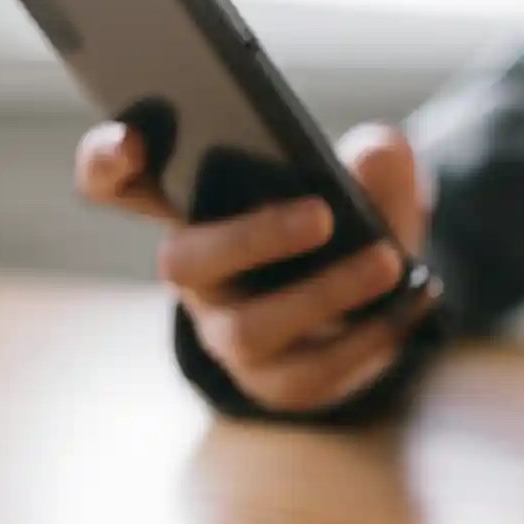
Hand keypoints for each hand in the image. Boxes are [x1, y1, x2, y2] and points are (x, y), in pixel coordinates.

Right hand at [75, 122, 435, 411]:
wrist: (381, 298)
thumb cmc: (352, 222)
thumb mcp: (372, 179)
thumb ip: (376, 156)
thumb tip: (379, 154)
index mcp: (195, 207)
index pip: (116, 184)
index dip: (108, 163)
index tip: (130, 142)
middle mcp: (199, 277)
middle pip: (182, 262)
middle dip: (251, 238)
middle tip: (321, 215)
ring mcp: (231, 335)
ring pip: (253, 327)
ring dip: (325, 295)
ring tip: (388, 263)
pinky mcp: (279, 381)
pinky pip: (314, 370)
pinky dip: (371, 335)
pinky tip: (415, 300)